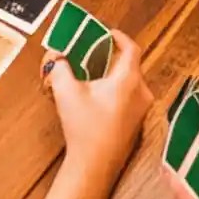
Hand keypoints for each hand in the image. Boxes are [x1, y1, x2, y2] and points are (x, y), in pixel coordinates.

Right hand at [45, 30, 153, 179]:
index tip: (108, 33)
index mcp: (128, 80)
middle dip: (114, 56)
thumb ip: (60, 68)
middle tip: (97, 52)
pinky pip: (131, 97)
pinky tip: (99, 97)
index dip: (120, 37)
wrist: (94, 165)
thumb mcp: (66, 92)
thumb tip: (56, 56)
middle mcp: (141, 92)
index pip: (132, 48)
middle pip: (131, 65)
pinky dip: (118, 90)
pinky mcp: (137, 122)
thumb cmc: (85, 129)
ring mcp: (142, 109)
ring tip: (95, 74)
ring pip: (131, 81)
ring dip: (115, 74)